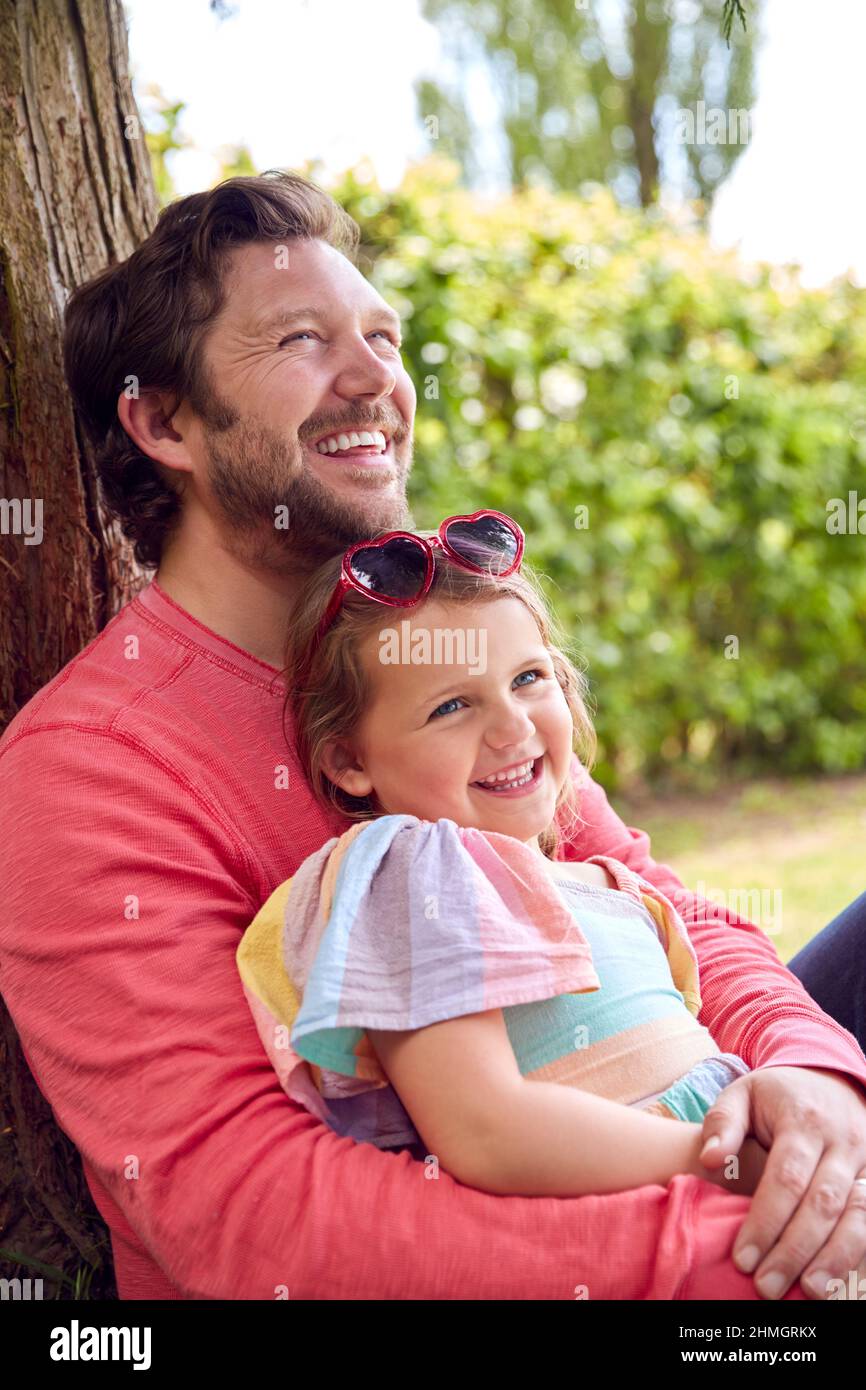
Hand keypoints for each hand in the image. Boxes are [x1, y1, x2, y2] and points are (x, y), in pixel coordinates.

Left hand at [697, 1066, 865, 1299]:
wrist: (829, 1080)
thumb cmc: (776, 1095)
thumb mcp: (743, 1093)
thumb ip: (723, 1123)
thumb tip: (709, 1160)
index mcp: (803, 1120)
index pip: (786, 1177)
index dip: (765, 1220)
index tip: (743, 1257)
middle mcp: (841, 1142)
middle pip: (822, 1203)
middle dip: (795, 1249)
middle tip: (766, 1286)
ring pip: (857, 1216)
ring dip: (835, 1258)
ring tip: (808, 1291)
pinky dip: (858, 1252)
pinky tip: (838, 1280)